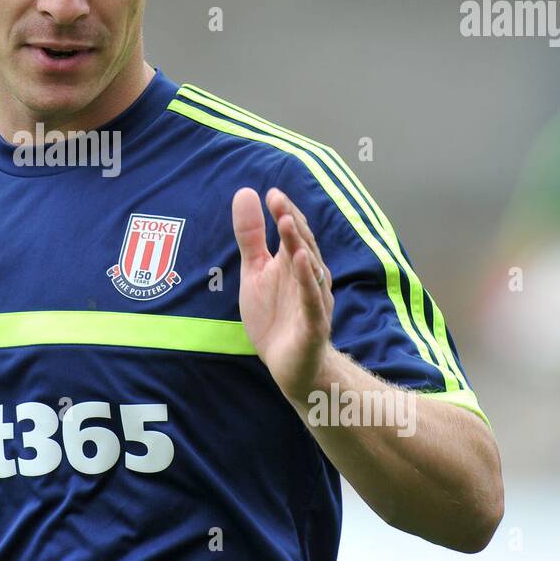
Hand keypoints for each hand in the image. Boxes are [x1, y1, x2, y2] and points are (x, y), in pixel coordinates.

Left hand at [231, 186, 335, 400]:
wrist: (290, 367)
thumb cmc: (275, 316)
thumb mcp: (255, 272)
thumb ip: (251, 237)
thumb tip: (245, 193)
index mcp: (294, 264)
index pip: (293, 233)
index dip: (284, 213)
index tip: (272, 193)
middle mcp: (309, 278)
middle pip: (303, 245)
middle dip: (291, 223)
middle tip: (278, 201)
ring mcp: (314, 301)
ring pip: (310, 269)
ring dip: (300, 246)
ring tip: (287, 223)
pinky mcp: (314, 325)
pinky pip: (312, 301)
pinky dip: (308, 281)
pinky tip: (301, 261)